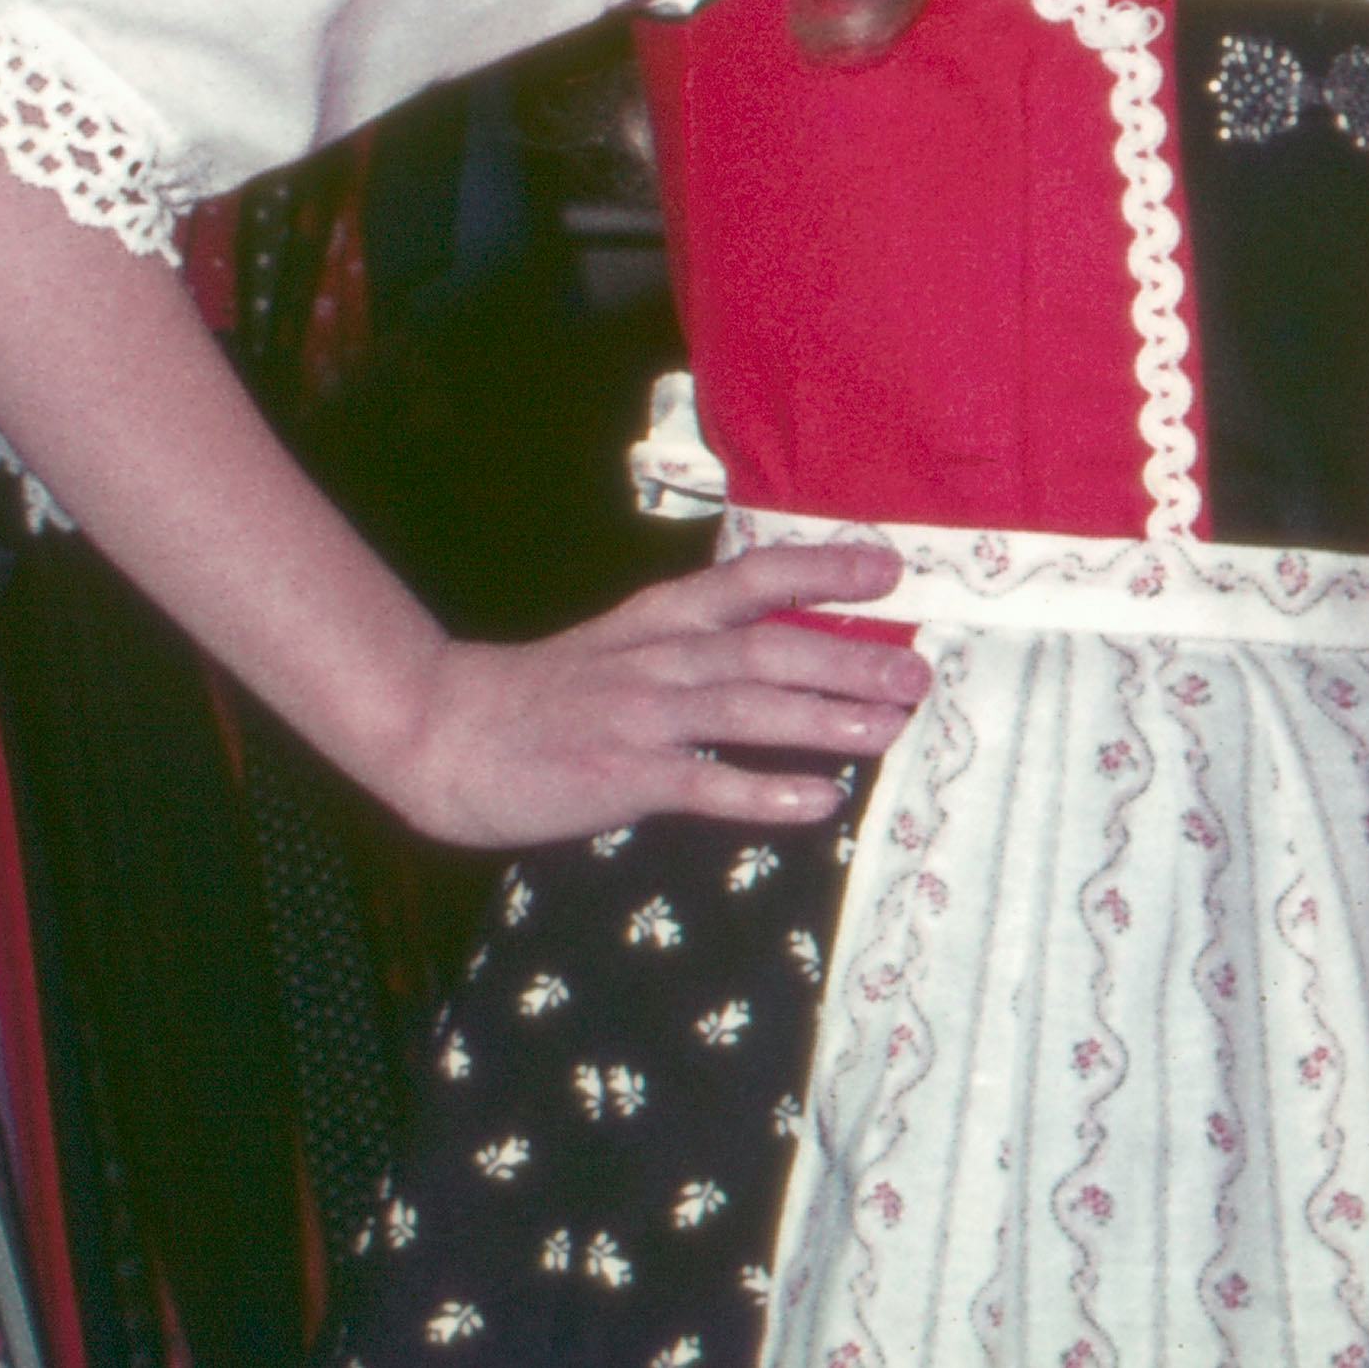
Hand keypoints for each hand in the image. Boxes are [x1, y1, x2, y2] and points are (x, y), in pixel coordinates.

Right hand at [373, 537, 932, 849]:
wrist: (448, 732)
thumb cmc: (551, 694)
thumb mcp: (628, 643)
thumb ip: (701, 642)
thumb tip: (794, 647)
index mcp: (664, 618)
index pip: (754, 577)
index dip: (823, 568)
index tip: (890, 566)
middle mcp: (661, 656)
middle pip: (770, 645)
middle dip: (851, 656)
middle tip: (920, 672)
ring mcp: (641, 715)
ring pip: (749, 707)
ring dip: (826, 717)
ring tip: (890, 728)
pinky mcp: (622, 774)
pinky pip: (705, 784)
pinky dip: (765, 791)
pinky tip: (818, 802)